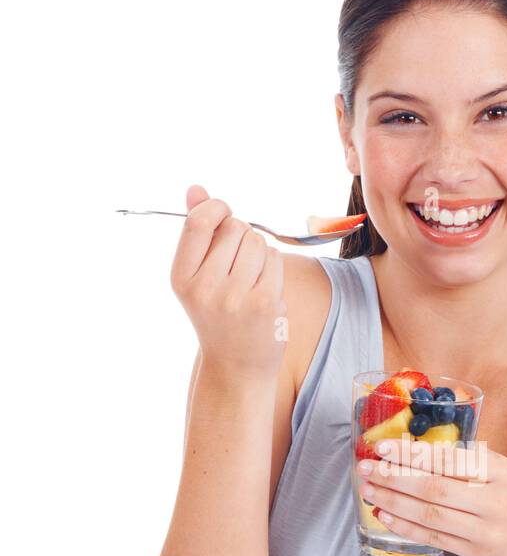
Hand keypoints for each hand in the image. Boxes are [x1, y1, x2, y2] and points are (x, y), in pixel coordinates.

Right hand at [170, 184, 287, 382]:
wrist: (236, 367)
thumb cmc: (217, 315)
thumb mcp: (197, 277)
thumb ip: (197, 231)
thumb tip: (196, 188)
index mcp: (182, 277)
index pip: (199, 222)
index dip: (216, 208)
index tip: (223, 214)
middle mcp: (205, 287)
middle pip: (235, 228)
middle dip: (240, 237)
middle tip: (236, 266)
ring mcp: (236, 296)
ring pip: (257, 242)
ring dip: (258, 253)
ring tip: (249, 279)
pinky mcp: (265, 302)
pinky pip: (275, 259)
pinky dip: (272, 268)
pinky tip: (264, 289)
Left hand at [357, 435, 506, 555]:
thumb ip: (477, 463)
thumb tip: (428, 449)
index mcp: (502, 473)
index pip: (450, 460)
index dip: (412, 454)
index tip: (383, 446)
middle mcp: (494, 502)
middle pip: (434, 488)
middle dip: (394, 477)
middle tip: (365, 468)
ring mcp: (485, 531)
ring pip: (431, 515)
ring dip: (394, 502)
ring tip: (368, 490)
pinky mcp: (478, 553)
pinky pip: (436, 539)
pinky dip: (407, 527)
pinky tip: (386, 516)